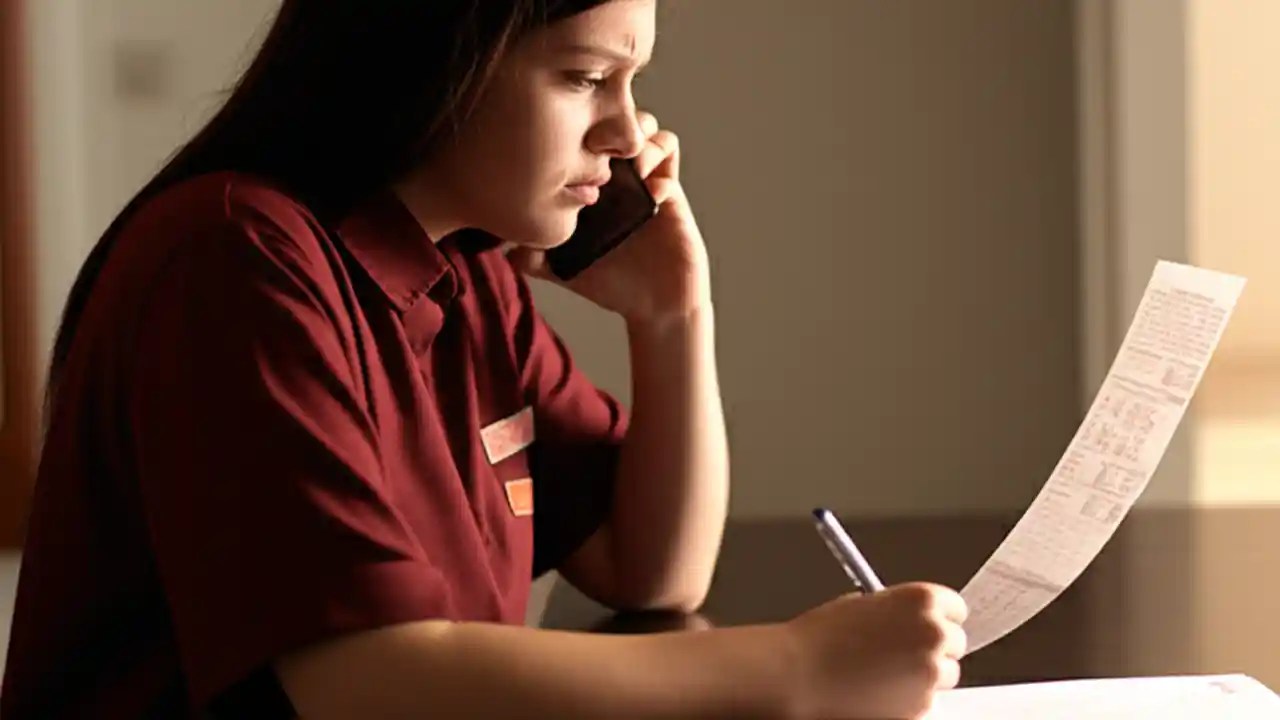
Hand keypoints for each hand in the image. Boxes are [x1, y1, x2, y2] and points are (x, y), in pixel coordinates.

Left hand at [509, 111, 710, 327]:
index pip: (580, 138)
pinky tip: (650, 191)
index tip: (564, 153)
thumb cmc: (613, 283)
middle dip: (606, 124)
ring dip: (635, 136)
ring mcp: (644, 177)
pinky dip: (659, 158)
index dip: (573, 134)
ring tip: (628, 166)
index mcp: (589, 184)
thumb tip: (505, 248)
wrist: (655, 303)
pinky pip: (669, 147)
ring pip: (642, 125)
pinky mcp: (670, 186)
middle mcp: (616, 175)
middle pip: (612, 119)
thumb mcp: (564, 269)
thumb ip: (534, 259)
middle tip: (597, 151)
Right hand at [785, 582, 967, 719]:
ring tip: (884, 673)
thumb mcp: (861, 604)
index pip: (955, 608)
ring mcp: (930, 673)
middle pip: (955, 642)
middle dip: (932, 647)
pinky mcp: (922, 706)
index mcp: (921, 600)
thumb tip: (907, 621)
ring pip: (944, 674)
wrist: (799, 675)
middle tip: (901, 652)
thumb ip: (894, 610)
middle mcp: (933, 634)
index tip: (927, 624)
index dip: (938, 617)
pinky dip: (910, 698)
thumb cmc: (819, 638)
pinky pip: (927, 701)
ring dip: (924, 675)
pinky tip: (879, 690)